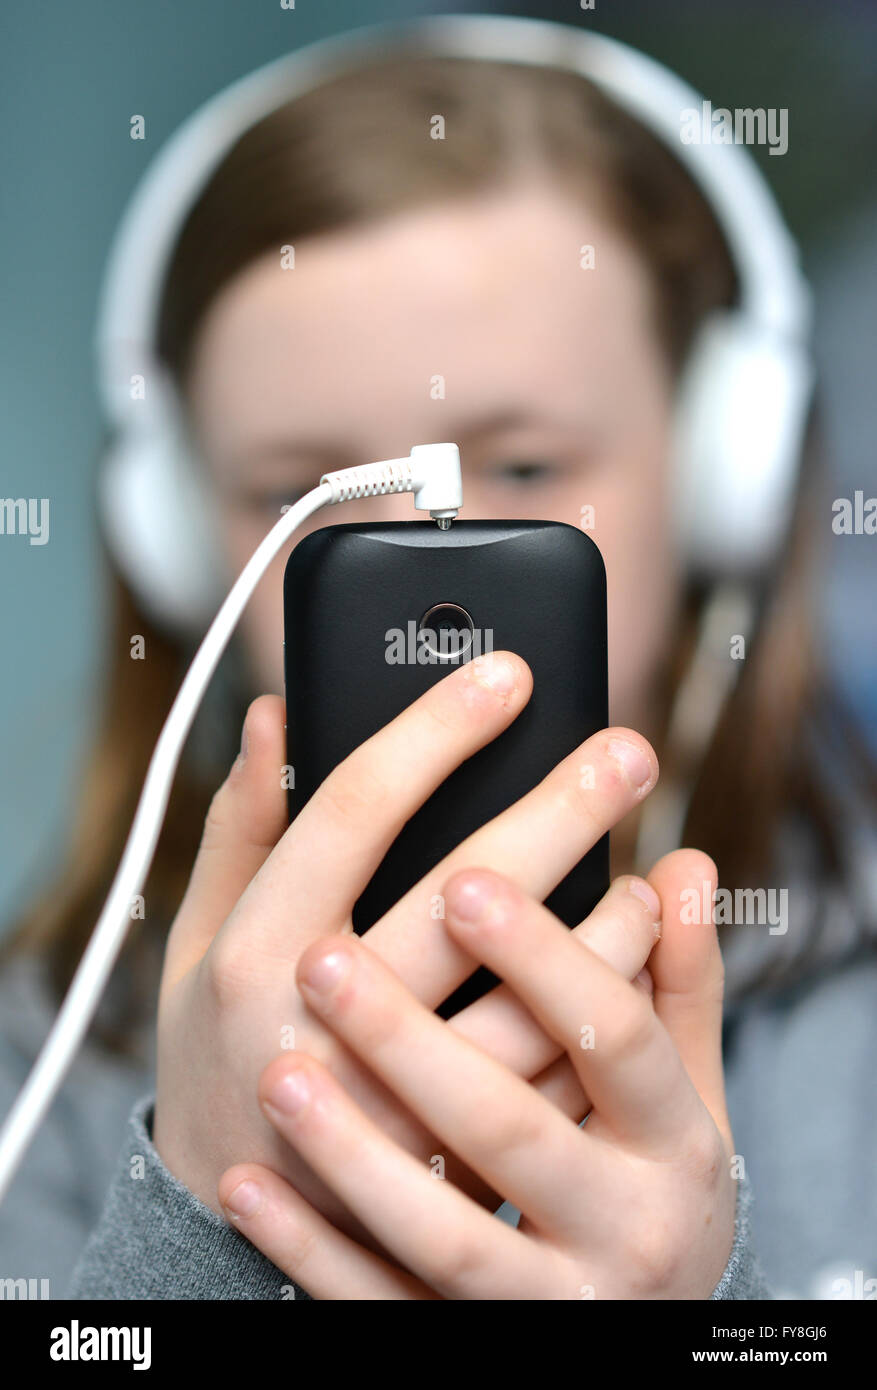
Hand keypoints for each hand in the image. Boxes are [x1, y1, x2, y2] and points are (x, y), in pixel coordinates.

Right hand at [154, 651, 666, 1240]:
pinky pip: (546, 1090)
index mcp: (259, 945)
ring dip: (605, 931)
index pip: (357, 808)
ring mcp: (389, 1102)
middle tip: (628, 751)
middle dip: (559, 808)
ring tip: (649, 879)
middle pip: (464, 891)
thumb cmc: (217, 1050)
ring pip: (526, 1004)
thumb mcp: (200, 937)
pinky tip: (635, 975)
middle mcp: (323, 1019)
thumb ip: (240, 827)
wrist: (218, 1227)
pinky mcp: (442, 1165)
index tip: (507, 673)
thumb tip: (275, 714)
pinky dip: (599, 1026)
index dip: (437, 730)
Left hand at [216, 851, 734, 1299]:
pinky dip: (313, 1255)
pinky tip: (247, 1189)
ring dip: (352, 1154)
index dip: (546, 957)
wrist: (659, 1338)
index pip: (615, 1038)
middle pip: (512, 1130)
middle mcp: (625, 1228)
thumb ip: (680, 982)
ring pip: (442, 1234)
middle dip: (413, 1044)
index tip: (463, 879)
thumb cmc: (658, 1179)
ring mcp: (550, 1302)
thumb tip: (686, 858)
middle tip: (322, 960)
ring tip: (278, 1072)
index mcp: (674, 1143)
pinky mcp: (474, 1347)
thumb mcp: (686, 1092)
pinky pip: (385, 1308)